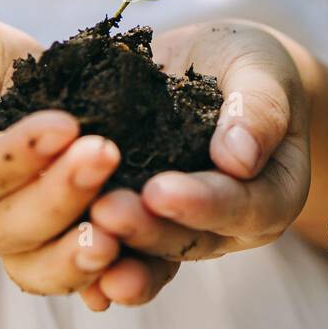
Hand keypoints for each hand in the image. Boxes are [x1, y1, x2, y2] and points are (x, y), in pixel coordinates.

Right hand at [0, 9, 125, 295]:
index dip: (17, 157)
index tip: (65, 124)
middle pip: (10, 227)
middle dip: (61, 193)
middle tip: (106, 152)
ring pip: (40, 261)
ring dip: (83, 247)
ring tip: (127, 218)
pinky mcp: (40, 238)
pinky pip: (68, 267)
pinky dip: (104, 271)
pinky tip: (138, 256)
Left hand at [85, 20, 310, 274]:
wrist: (211, 68)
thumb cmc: (247, 67)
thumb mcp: (261, 72)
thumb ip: (258, 111)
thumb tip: (238, 158)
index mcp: (270, 196)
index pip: (240, 208)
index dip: (201, 203)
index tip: (160, 191)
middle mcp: (225, 228)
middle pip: (186, 240)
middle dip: (144, 229)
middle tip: (105, 211)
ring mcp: (179, 230)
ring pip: (146, 256)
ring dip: (112, 252)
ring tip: (80, 238)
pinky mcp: (140, 222)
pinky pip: (116, 249)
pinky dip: (88, 261)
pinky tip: (57, 258)